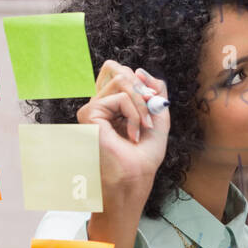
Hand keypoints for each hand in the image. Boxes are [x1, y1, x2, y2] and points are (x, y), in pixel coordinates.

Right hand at [77, 61, 169, 200]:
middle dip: (144, 90)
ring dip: (142, 104)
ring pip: (123, 80)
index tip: (154, 100)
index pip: (119, 71)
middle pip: (120, 71)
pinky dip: (135, 113)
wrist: (136, 177)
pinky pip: (120, 98)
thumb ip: (154, 92)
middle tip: (152, 113)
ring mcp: (93, 109)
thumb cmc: (144, 156)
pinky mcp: (89, 114)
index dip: (139, 79)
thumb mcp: (158, 117)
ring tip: (145, 127)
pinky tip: (133, 135)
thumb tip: (139, 70)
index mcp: (112, 105)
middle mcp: (100, 105)